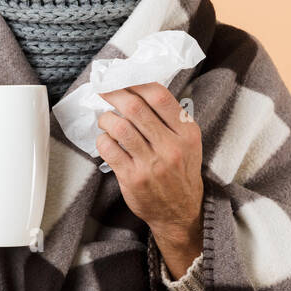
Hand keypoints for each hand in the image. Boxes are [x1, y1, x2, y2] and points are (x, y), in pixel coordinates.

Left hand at [96, 82, 203, 274]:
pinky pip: (109, 149)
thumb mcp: (188, 142)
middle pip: (135, 108)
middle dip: (114, 94)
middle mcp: (171, 147)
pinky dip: (102, 139)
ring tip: (105, 119)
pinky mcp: (132, 178)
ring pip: (119, 127)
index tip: (122, 78)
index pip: (159, 96)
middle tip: (105, 91)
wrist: (180, 211)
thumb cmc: (180, 171)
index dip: (135, 83)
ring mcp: (151, 164)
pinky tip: (106, 139)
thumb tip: (138, 90)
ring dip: (106, 118)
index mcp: (186, 133)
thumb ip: (170, 118)